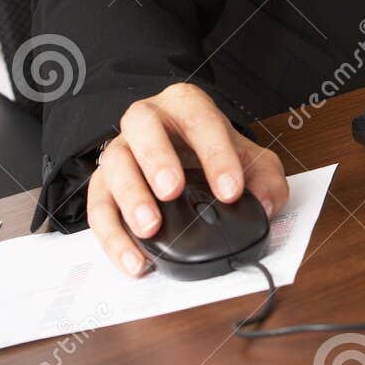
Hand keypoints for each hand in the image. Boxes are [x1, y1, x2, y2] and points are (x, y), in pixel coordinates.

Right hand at [87, 83, 288, 277]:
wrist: (185, 159)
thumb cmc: (213, 155)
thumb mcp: (249, 159)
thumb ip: (266, 178)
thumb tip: (266, 205)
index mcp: (186, 105)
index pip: (200, 118)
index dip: (216, 153)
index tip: (231, 191)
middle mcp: (147, 121)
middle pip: (143, 126)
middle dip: (157, 158)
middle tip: (173, 191)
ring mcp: (121, 151)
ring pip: (114, 164)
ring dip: (131, 196)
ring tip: (151, 228)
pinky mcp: (103, 186)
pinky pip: (98, 208)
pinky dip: (113, 237)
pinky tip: (135, 260)